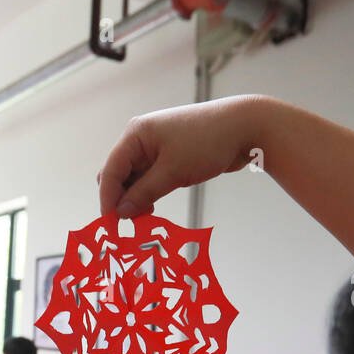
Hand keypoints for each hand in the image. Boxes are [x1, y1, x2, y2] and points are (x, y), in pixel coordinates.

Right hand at [98, 95, 265, 216]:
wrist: (245, 128)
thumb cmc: (207, 143)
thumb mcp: (173, 172)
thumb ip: (143, 194)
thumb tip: (120, 213)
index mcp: (135, 134)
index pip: (110, 170)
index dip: (108, 199)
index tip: (110, 225)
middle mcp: (140, 139)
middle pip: (117, 174)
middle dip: (120, 199)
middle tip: (130, 223)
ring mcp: (154, 147)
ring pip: (132, 179)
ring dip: (134, 199)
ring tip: (144, 218)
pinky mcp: (167, 156)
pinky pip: (148, 179)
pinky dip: (147, 194)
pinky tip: (152, 207)